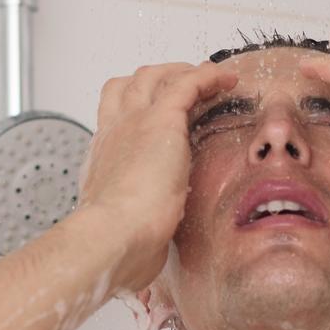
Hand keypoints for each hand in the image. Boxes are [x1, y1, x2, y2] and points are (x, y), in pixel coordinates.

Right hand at [75, 61, 239, 292]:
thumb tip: (148, 256)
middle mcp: (114, 133)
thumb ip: (138, 234)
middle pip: (128, 86)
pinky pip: (188, 82)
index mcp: (103, 160)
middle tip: (184, 88)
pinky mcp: (162, 120)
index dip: (136, 112)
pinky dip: (208, 76)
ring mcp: (135, 123)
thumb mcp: (126, 232)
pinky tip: (226, 80)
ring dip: (183, 73)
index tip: (158, 118)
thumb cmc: (117, 244)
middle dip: (156, 81)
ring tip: (208, 80)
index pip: (114, 119)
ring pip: (155, 76)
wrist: (112, 237)